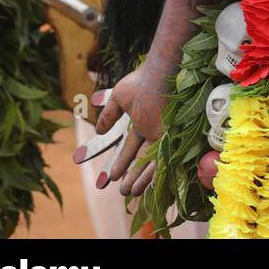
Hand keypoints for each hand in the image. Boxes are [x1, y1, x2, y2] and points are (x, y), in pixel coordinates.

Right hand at [74, 70, 162, 198]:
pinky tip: (143, 186)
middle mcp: (152, 132)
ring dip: (139, 178)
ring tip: (128, 193)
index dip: (118, 163)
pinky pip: (161, 161)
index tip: (106, 179)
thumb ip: (109, 114)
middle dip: (130, 176)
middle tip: (121, 192)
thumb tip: (98, 130)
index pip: (127, 149)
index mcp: (141, 123)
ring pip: (150, 163)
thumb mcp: (119, 97)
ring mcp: (162, 136)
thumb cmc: (141, 82)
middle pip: (139, 159)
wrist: (159, 75)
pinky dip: (152, 174)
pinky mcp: (170, 138)